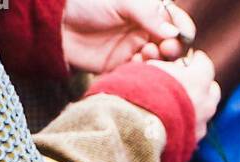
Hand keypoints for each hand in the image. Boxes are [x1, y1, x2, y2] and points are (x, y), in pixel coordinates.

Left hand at [62, 1, 196, 72]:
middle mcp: (146, 31)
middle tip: (164, 51)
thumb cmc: (87, 3)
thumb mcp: (121, 1)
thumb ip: (149, 15)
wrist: (57, 24)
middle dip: (172, 50)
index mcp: (149, 11)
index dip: (182, 31)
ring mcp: (135, 51)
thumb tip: (175, 33)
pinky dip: (143, 74)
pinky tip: (134, 66)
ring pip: (160, 64)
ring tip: (145, 55)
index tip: (180, 38)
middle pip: (172, 47)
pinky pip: (142, 76)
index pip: (176, 22)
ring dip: (158, 63)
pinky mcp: (124, 69)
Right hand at [145, 51, 220, 143]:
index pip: (205, 64)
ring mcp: (201, 125)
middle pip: (212, 90)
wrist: (138, 127)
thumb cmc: (142, 91)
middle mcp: (206, 104)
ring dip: (195, 105)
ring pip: (205, 111)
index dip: (194, 60)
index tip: (188, 59)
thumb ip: (168, 66)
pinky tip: (173, 121)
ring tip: (177, 104)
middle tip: (185, 82)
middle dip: (202, 84)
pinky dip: (187, 123)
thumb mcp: (152, 67)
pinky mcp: (193, 142)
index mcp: (198, 80)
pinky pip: (195, 129)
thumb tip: (172, 68)